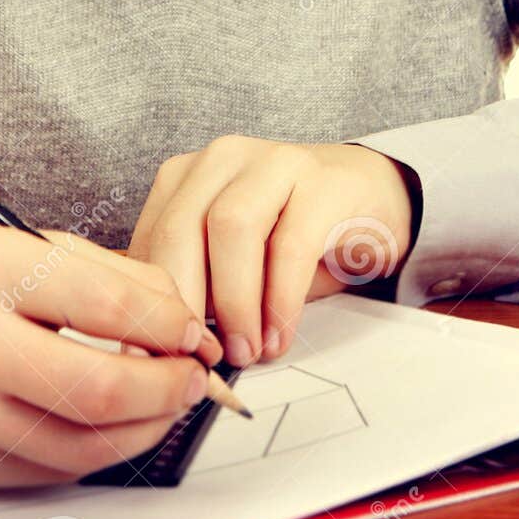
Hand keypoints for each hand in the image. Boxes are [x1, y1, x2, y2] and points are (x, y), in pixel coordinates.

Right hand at [0, 223, 222, 489]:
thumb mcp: (9, 245)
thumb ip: (100, 275)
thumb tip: (178, 317)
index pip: (110, 306)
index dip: (172, 325)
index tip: (194, 331)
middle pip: (102, 389)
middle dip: (169, 389)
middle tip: (194, 378)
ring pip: (83, 445)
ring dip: (143, 429)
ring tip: (162, 403)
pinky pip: (47, 471)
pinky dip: (94, 452)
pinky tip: (109, 426)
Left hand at [125, 137, 416, 368]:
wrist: (368, 194)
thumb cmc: (288, 235)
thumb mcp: (232, 261)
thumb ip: (197, 288)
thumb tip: (162, 351)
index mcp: (186, 176)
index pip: (150, 239)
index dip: (151, 304)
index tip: (159, 356)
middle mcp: (222, 158)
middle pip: (181, 228)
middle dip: (186, 303)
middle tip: (202, 359)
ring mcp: (274, 161)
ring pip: (230, 227)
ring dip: (234, 301)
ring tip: (245, 351)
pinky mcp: (322, 182)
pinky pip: (291, 244)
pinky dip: (280, 300)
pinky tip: (278, 337)